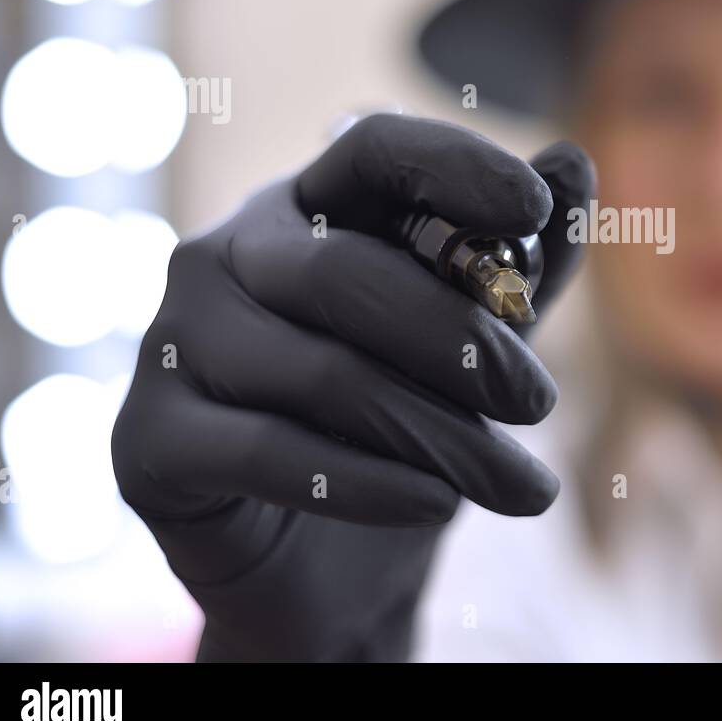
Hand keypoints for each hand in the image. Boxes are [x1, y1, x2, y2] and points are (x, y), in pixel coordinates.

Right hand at [111, 113, 594, 659]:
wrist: (325, 569)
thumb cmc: (404, 429)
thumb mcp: (477, 344)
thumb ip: (523, 263)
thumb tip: (573, 161)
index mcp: (306, 210)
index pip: (370, 151)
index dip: (453, 165)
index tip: (534, 210)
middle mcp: (225, 256)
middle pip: (346, 273)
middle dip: (461, 342)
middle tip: (540, 402)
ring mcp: (174, 342)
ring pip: (324, 373)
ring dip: (443, 435)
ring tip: (524, 486)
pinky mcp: (148, 438)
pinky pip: (271, 451)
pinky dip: (372, 482)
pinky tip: (438, 505)